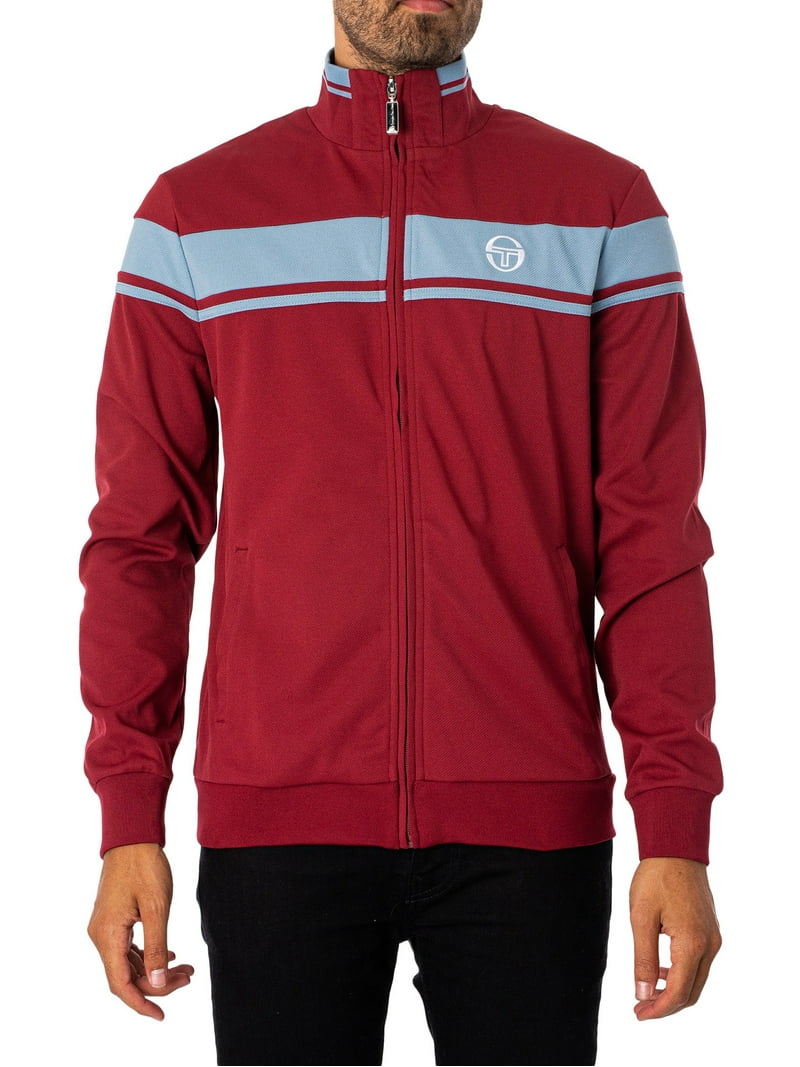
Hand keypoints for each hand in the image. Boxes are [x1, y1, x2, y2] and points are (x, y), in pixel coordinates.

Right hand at [87, 842, 193, 1020]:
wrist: (132, 835)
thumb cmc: (144, 866)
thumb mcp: (156, 907)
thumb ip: (156, 946)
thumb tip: (156, 983)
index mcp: (107, 935)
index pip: (120, 984)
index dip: (141, 1003)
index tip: (161, 1015)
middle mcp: (101, 935)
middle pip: (127, 975)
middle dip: (157, 983)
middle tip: (188, 978)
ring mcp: (105, 927)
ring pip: (129, 962)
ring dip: (155, 968)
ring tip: (186, 969)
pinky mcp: (113, 918)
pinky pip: (128, 947)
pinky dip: (149, 954)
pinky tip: (169, 953)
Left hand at [629, 857, 720, 1020]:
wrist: (676, 848)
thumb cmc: (656, 878)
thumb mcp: (641, 917)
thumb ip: (643, 958)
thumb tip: (643, 994)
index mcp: (692, 943)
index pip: (679, 992)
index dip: (658, 1009)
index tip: (638, 1014)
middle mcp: (709, 945)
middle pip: (692, 992)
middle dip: (666, 1006)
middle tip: (640, 1010)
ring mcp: (713, 938)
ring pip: (697, 980)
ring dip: (675, 992)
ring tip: (647, 992)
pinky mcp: (711, 931)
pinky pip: (700, 964)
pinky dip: (682, 975)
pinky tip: (662, 970)